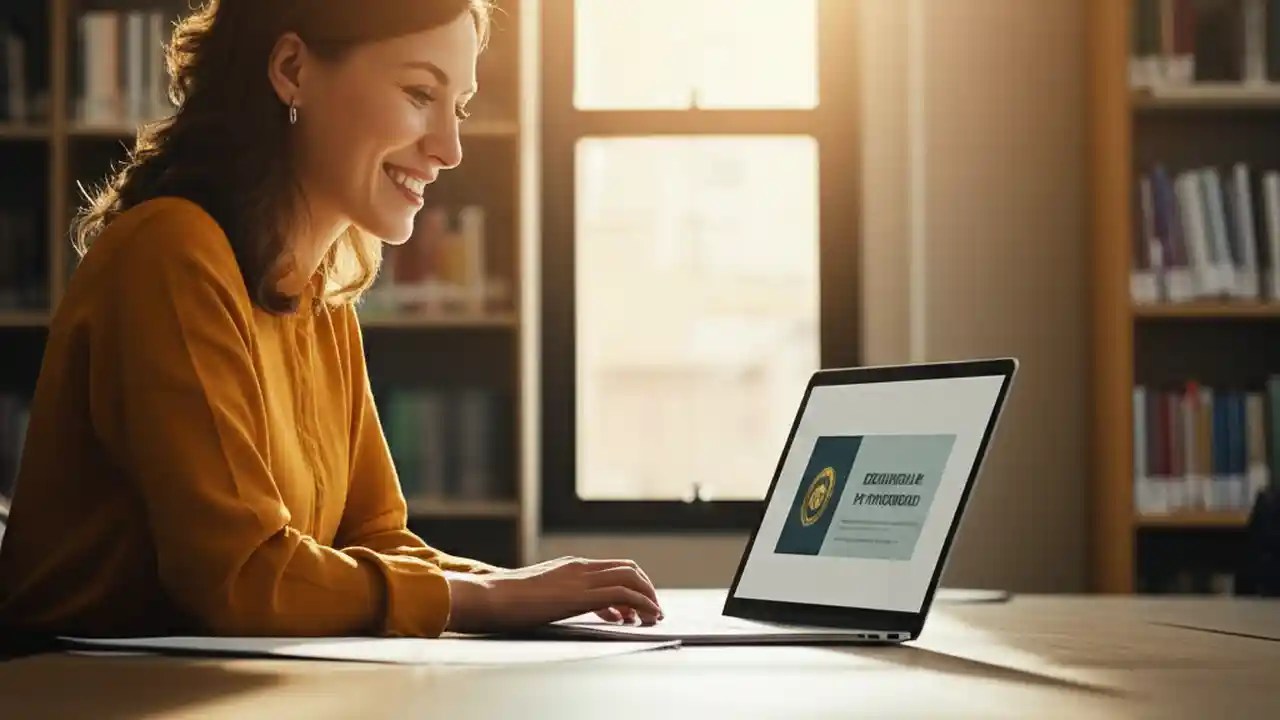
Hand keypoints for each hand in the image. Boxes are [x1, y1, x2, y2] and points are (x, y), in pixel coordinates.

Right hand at [444, 556, 662, 633]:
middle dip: (646, 589)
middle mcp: (581, 567)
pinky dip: (641, 604)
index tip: (634, 608)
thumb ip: (566, 599)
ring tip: (654, 616)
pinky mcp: (581, 594)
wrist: (492, 597)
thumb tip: (582, 611)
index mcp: (572, 566)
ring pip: (631, 578)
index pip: (613, 568)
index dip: (631, 585)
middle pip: (629, 568)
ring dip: (649, 597)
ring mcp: (582, 578)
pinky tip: (643, 618)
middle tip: (651, 610)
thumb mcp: (543, 595)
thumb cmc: (508, 601)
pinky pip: (624, 594)